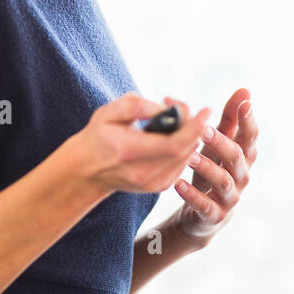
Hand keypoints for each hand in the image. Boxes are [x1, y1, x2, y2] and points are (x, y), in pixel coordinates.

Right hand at [69, 92, 211, 196]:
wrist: (87, 170)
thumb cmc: (98, 136)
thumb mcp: (108, 113)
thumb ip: (137, 106)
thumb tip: (165, 107)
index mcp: (128, 152)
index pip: (173, 144)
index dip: (194, 128)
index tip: (206, 110)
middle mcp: (142, 174)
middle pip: (184, 150)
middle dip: (193, 127)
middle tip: (189, 110)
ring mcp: (152, 184)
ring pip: (186, 157)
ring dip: (190, 136)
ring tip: (178, 120)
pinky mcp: (158, 187)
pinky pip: (182, 163)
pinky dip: (184, 148)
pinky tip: (173, 136)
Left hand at [167, 87, 257, 247]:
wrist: (203, 214)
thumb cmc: (213, 170)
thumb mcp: (220, 144)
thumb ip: (230, 118)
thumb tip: (245, 89)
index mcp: (244, 155)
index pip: (251, 135)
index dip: (249, 119)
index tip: (245, 101)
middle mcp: (242, 175)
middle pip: (237, 156)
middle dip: (221, 141)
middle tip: (202, 128)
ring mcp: (230, 196)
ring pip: (223, 180)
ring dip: (207, 167)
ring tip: (188, 156)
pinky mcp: (215, 214)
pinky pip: (206, 205)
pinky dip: (192, 195)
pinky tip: (177, 184)